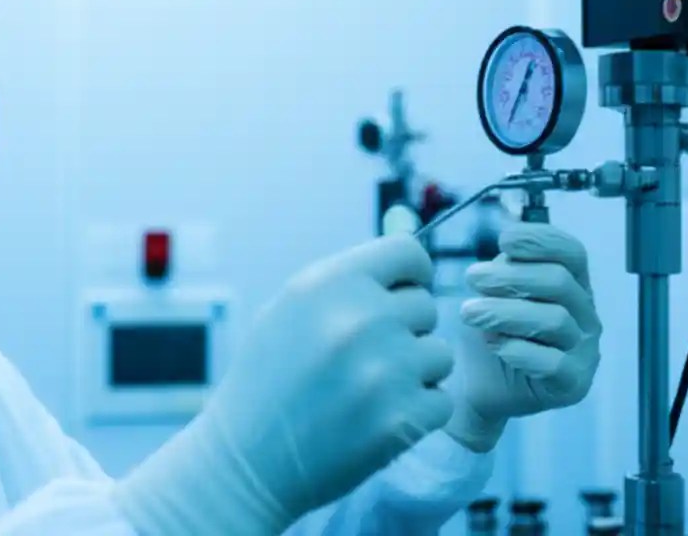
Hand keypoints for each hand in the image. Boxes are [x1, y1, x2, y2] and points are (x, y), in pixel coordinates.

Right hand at [114, 235, 455, 535]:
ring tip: (366, 392)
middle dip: (404, 331)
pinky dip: (416, 413)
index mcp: (329, 283)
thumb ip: (351, 276)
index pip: (409, 253)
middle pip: (426, 306)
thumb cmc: (269, 381)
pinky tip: (374, 421)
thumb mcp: (290, 310)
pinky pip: (441, 400)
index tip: (394, 298)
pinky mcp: (403, 419)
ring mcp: (385, 370)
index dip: (407, 276)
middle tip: (362, 361)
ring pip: (438, 354)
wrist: (247, 462)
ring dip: (414, 373)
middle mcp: (360, 319)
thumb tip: (408, 224)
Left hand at [444, 223, 601, 452]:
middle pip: (560, 282)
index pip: (571, 252)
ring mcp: (584, 351)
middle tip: (472, 278)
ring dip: (505, 312)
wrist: (477, 385)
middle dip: (512, 276)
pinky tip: (495, 345)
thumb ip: (507, 268)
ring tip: (469, 312)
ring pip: (555, 320)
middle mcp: (585, 315)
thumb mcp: (495, 291)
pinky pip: (553, 364)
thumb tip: (509, 243)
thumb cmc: (490, 331)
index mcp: (572, 285)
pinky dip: (520, 350)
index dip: (541, 240)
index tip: (504, 240)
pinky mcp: (573, 385)